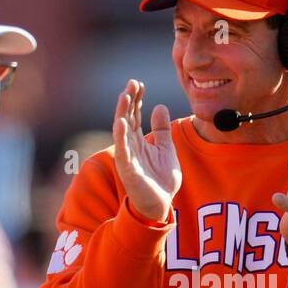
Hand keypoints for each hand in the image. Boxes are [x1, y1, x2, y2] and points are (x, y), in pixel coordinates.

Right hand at [112, 79, 180, 223]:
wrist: (162, 204)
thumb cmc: (161, 179)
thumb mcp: (166, 148)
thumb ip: (161, 129)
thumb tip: (159, 106)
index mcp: (138, 140)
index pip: (134, 115)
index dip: (136, 99)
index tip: (139, 84)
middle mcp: (130, 146)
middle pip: (127, 118)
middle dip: (129, 101)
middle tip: (132, 83)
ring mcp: (128, 157)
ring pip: (122, 131)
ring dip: (122, 113)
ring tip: (125, 96)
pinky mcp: (128, 169)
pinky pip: (123, 150)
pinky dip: (121, 136)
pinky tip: (122, 122)